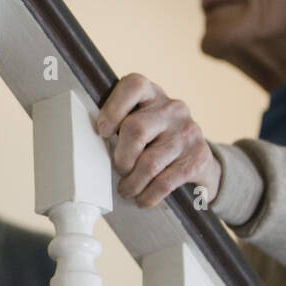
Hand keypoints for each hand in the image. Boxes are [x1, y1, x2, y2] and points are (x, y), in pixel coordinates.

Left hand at [95, 73, 220, 207]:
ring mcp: (188, 132)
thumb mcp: (141, 126)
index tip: (103, 131)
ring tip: (127, 191)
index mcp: (152, 95)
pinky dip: (149, 195)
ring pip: (149, 162)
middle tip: (119, 170)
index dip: (113, 108)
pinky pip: (165, 181)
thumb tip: (88, 150)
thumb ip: (119, 128)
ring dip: (132, 183)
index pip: (134, 86)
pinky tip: (143, 199)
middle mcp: (173, 109)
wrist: (198, 161)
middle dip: (122, 158)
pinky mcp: (198, 157)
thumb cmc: (155, 142)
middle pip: (136, 129)